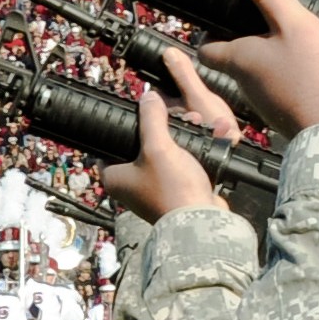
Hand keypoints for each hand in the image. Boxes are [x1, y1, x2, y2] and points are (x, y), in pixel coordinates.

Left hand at [106, 82, 224, 219]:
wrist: (202, 222)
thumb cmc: (172, 189)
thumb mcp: (158, 146)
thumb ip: (151, 118)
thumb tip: (148, 97)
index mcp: (115, 176)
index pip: (108, 143)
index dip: (123, 125)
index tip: (137, 111)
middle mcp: (132, 184)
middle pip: (142, 143)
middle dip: (164, 125)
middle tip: (177, 113)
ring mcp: (155, 188)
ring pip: (166, 151)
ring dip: (183, 134)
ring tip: (198, 121)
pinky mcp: (177, 190)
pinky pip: (183, 162)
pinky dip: (196, 148)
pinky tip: (210, 133)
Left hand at [191, 0, 318, 138]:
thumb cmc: (316, 82)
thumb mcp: (294, 23)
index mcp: (241, 60)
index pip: (207, 48)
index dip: (209, 30)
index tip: (217, 14)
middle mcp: (251, 84)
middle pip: (240, 57)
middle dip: (251, 36)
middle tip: (268, 15)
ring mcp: (274, 102)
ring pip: (267, 72)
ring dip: (278, 55)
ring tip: (301, 36)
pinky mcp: (298, 113)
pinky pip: (292, 87)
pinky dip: (301, 74)